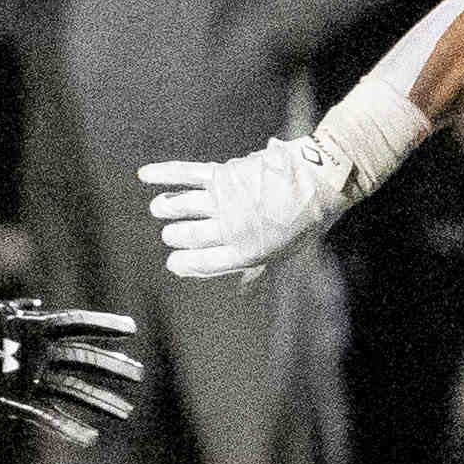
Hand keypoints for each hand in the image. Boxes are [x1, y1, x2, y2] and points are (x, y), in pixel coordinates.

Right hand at [0, 296, 149, 445]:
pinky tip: (93, 438)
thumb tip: (35, 305)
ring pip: (76, 390)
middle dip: (115, 367)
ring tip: (127, 411)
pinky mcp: (17, 401)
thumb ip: (19, 311)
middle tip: (139, 375)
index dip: (107, 326)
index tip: (131, 330)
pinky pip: (49, 417)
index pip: (80, 324)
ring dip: (103, 401)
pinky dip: (71, 428)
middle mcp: (40, 352)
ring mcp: (31, 377)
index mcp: (36, 327)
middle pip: (87, 359)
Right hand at [139, 136, 361, 281]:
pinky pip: (185, 173)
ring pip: (181, 206)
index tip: (173, 263)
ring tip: (160, 210)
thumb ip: (255, 268)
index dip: (183, 264)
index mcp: (245, 252)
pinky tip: (144, 175)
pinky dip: (163, 174)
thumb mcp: (283, 253)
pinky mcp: (223, 173)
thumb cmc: (303, 220)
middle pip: (187, 235)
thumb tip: (243, 291)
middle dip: (175, 236)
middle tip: (172, 233)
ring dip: (166, 208)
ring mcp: (225, 199)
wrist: (319, 180)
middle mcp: (231, 228)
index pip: (202, 263)